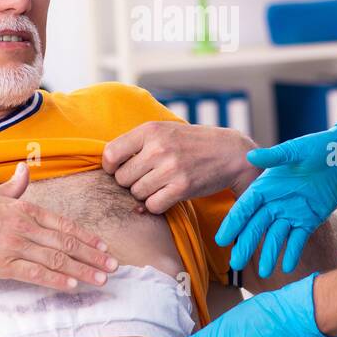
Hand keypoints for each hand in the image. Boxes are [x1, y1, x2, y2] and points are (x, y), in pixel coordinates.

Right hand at [0, 163, 118, 289]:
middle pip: (66, 242)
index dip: (87, 237)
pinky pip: (34, 273)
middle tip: (113, 266)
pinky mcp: (0, 264)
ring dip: (82, 270)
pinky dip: (55, 279)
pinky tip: (71, 285)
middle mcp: (23, 225)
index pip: (64, 223)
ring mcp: (13, 245)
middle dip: (93, 255)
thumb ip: (14, 185)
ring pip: (56, 258)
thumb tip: (25, 168)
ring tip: (101, 279)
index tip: (104, 246)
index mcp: (24, 208)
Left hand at [102, 121, 259, 214]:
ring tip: (161, 184)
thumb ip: (136, 143)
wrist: (229, 152)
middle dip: (131, 182)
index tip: (121, 169)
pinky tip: (168, 194)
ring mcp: (171, 168)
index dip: (112, 167)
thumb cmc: (191, 143)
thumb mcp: (164, 131)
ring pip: (137, 194)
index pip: (110, 154)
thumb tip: (106, 166)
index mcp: (150, 130)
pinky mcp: (182, 187)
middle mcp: (158, 148)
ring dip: (146, 194)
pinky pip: (153, 206)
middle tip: (148, 177)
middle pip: (122, 179)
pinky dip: (157, 204)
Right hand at [217, 111, 336, 276]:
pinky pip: (298, 240)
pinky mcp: (309, 220)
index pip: (245, 207)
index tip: (221, 240)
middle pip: (257, 226)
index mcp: (267, 185)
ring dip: (268, 253)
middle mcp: (276, 201)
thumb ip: (274, 157)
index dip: (233, 224)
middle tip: (234, 263)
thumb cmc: (320, 147)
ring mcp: (292, 212)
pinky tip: (286, 268)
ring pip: (275, 237)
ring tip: (263, 272)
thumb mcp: (297, 150)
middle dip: (246, 244)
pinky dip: (291, 253)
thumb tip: (250, 156)